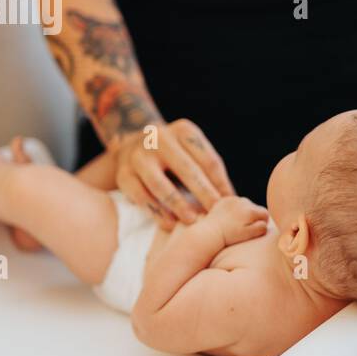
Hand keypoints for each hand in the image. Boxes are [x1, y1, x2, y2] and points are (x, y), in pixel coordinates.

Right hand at [112, 118, 234, 230]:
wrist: (131, 145)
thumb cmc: (174, 155)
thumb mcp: (191, 151)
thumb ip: (210, 171)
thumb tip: (233, 199)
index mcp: (184, 131)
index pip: (208, 160)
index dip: (221, 183)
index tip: (231, 203)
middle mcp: (160, 138)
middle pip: (187, 170)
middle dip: (204, 194)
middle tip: (216, 214)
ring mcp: (138, 156)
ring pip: (160, 185)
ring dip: (178, 205)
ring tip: (192, 221)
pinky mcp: (123, 174)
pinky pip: (140, 196)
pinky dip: (156, 212)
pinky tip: (169, 224)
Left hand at [209, 195, 269, 244]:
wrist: (210, 232)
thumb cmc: (230, 236)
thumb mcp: (249, 235)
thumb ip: (262, 227)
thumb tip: (266, 221)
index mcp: (251, 211)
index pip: (265, 214)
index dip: (262, 223)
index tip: (253, 230)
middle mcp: (244, 201)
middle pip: (256, 208)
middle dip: (253, 217)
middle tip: (244, 228)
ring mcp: (234, 199)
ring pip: (246, 205)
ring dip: (244, 212)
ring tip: (236, 224)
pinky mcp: (225, 200)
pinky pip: (235, 203)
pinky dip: (234, 210)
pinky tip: (229, 219)